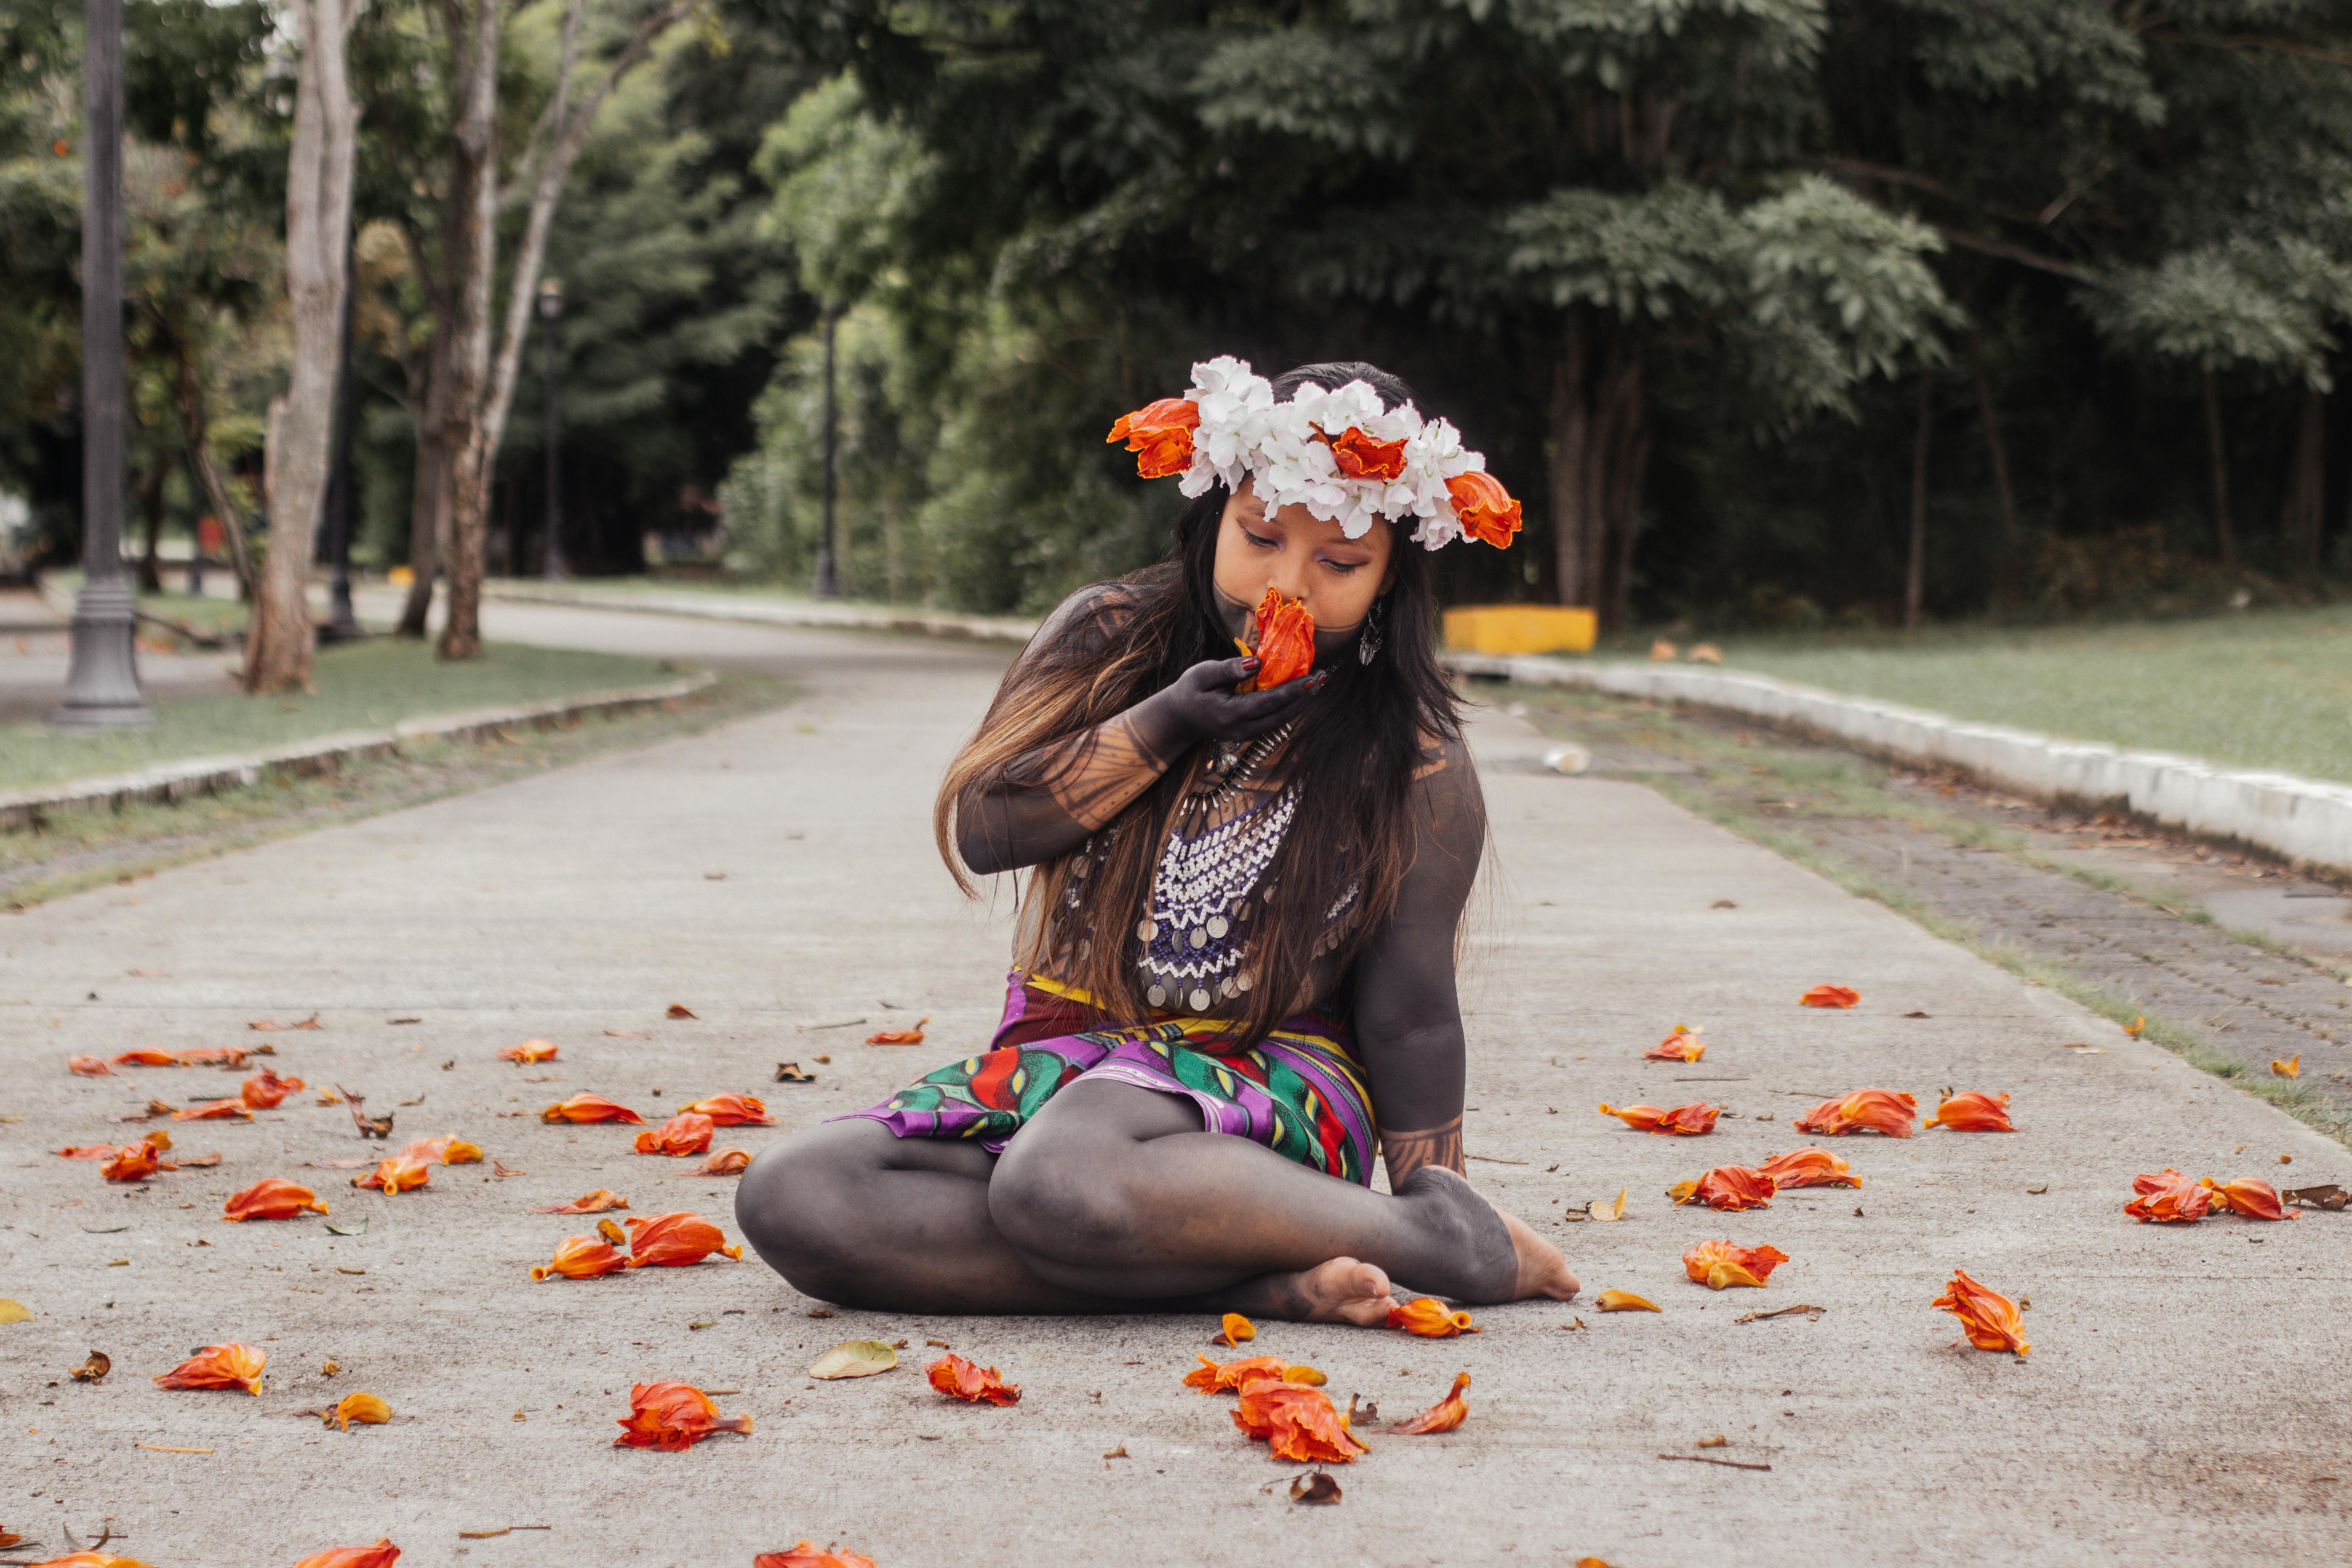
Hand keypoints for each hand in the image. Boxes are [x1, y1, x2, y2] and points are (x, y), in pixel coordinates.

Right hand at [1155, 656, 1325, 745]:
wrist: (1179, 718)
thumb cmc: (1189, 691)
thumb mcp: (1202, 674)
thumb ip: (1229, 670)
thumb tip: (1258, 663)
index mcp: (1231, 714)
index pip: (1269, 702)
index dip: (1293, 690)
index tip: (1312, 677)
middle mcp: (1243, 729)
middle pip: (1282, 714)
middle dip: (1304, 696)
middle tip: (1323, 676)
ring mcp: (1247, 734)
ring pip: (1281, 719)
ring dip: (1300, 702)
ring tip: (1317, 682)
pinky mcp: (1250, 732)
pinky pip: (1274, 719)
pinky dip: (1289, 705)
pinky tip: (1299, 691)